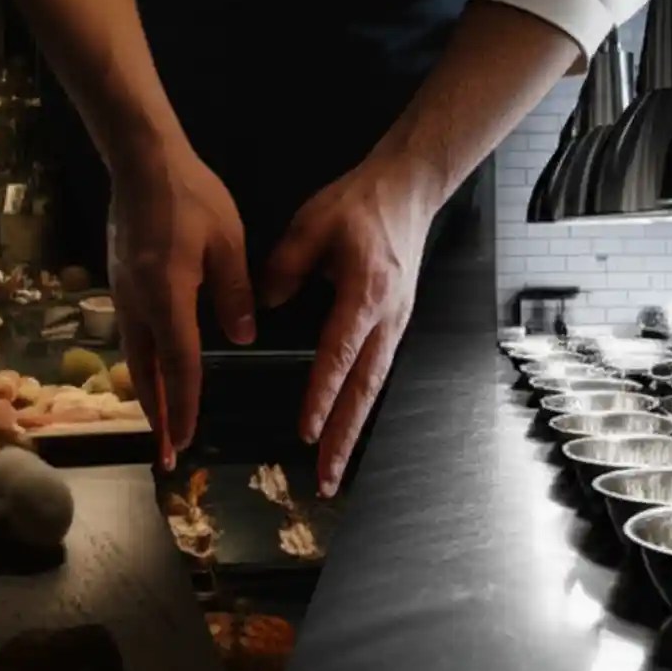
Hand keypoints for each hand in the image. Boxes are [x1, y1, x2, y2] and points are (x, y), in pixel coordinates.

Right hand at [108, 145, 255, 470]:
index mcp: (167, 298)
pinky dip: (142, 364)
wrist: (141, 161)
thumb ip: (235, 294)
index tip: (189, 441)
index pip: (179, 366)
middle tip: (166, 455)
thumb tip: (242, 338)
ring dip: (147, 394)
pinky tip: (152, 371)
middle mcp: (137, 305)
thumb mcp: (227, 243)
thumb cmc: (190, 197)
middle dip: (158, 418)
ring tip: (159, 424)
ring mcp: (122, 294)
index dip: (186, 407)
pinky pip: (131, 336)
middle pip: (145, 374)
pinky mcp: (119, 282)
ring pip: (134, 358)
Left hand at [264, 159, 433, 496]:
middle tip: (326, 480)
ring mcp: (396, 324)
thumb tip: (262, 306)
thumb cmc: (358, 203)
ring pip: (372, 388)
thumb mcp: (311, 224)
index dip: (322, 394)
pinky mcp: (395, 323)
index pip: (338, 354)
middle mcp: (387, 317)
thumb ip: (283, 267)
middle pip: (364, 389)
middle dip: (345, 438)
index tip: (307, 430)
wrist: (409, 190)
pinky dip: (359, 406)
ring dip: (354, 431)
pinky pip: (376, 373)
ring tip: (333, 471)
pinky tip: (345, 429)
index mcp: (364, 292)